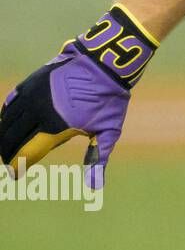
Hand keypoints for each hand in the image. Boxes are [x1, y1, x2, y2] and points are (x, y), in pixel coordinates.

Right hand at [0, 6, 155, 187]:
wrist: (106, 63)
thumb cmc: (110, 99)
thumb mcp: (109, 130)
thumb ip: (98, 157)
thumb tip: (94, 187)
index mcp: (56, 126)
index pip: (28, 152)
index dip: (18, 166)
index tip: (14, 177)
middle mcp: (39, 110)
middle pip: (13, 138)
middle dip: (8, 154)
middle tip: (8, 165)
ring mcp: (34, 94)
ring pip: (8, 120)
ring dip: (4, 135)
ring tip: (5, 148)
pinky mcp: (32, 81)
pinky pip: (12, 101)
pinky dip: (7, 115)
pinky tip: (7, 123)